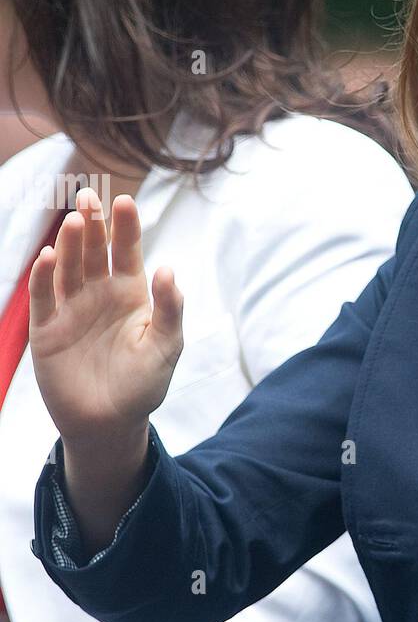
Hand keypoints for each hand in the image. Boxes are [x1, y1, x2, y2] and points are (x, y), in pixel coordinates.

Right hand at [28, 187, 182, 442]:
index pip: (128, 252)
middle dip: (93, 224)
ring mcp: (72, 309)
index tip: (126, 201)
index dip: (126, 227)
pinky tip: (49, 256)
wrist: (110, 424)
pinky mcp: (47, 329)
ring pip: (68, 268)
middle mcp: (99, 294)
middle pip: (94, 251)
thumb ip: (170, 309)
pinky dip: (43, 277)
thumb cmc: (144, 385)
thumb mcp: (166, 346)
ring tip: (75, 221)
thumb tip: (169, 269)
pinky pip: (43, 297)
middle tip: (89, 197)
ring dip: (70, 244)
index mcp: (131, 294)